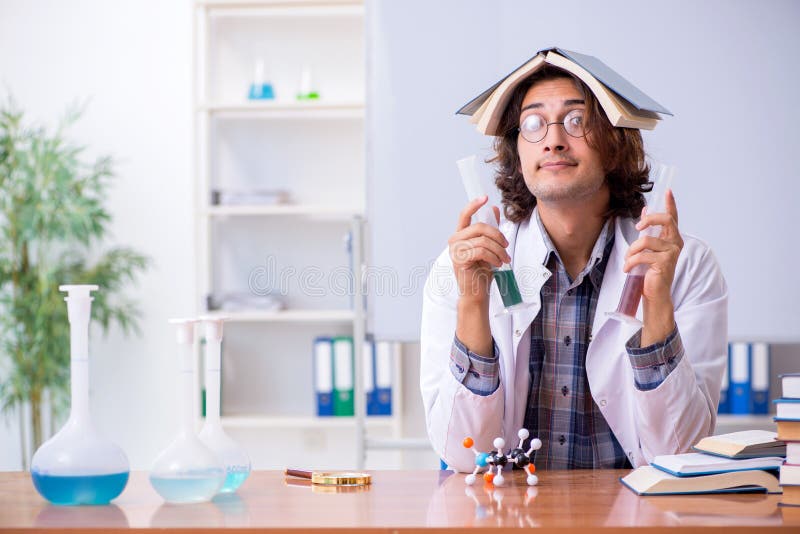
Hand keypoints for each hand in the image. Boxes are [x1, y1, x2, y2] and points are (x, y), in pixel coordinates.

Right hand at [448, 196, 509, 302]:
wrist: (476, 293)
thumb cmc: (481, 272)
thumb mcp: (489, 247)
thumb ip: (489, 230)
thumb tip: (494, 209)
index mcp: (460, 235)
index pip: (464, 215)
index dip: (474, 204)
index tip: (484, 197)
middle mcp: (454, 241)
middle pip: (479, 227)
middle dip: (497, 235)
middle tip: (506, 246)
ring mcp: (455, 251)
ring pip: (483, 240)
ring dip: (499, 250)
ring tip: (505, 259)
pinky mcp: (459, 260)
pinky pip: (481, 251)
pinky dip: (494, 257)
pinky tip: (498, 264)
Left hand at [623, 189, 683, 344]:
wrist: (654, 294)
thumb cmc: (651, 272)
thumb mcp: (648, 250)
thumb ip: (649, 232)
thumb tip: (645, 210)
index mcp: (672, 239)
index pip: (673, 218)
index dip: (671, 204)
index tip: (668, 191)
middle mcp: (675, 243)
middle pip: (666, 220)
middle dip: (649, 219)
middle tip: (637, 227)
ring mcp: (671, 253)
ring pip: (645, 240)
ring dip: (631, 251)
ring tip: (628, 261)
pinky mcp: (664, 263)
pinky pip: (641, 255)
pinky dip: (630, 262)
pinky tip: (628, 269)